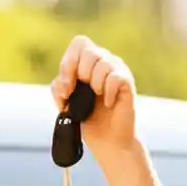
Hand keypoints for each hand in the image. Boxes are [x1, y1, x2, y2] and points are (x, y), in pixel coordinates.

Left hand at [50, 35, 137, 157]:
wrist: (107, 141)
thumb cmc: (88, 119)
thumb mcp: (65, 102)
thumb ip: (59, 88)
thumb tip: (65, 83)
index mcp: (88, 63)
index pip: (80, 43)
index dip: (69, 61)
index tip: (67, 86)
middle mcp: (104, 62)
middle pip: (89, 51)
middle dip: (80, 74)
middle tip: (81, 93)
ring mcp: (117, 71)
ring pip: (102, 63)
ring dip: (94, 84)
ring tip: (96, 98)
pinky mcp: (127, 84)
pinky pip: (115, 78)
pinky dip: (108, 93)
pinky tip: (108, 103)